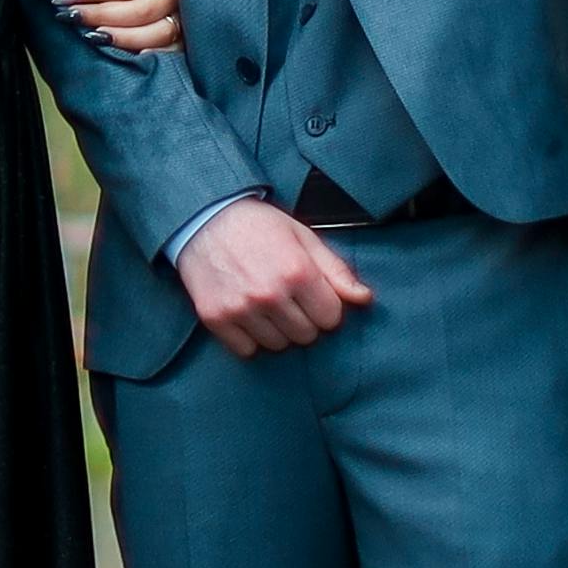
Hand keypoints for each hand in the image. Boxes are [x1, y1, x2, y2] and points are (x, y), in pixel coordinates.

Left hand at [62, 0, 179, 60]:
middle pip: (139, 12)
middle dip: (100, 16)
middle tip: (72, 17)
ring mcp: (181, 14)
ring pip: (156, 34)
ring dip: (122, 39)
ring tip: (93, 36)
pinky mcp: (181, 32)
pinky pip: (170, 49)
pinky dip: (151, 55)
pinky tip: (128, 56)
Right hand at [176, 194, 373, 359]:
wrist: (203, 217)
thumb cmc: (257, 225)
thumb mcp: (303, 237)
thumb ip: (335, 271)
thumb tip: (364, 298)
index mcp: (297, 272)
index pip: (331, 318)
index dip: (324, 306)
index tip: (311, 294)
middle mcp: (270, 294)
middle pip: (306, 335)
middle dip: (302, 319)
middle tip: (286, 296)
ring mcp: (241, 309)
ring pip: (278, 345)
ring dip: (277, 329)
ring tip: (265, 302)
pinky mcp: (216, 319)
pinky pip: (247, 350)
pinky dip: (250, 337)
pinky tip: (247, 313)